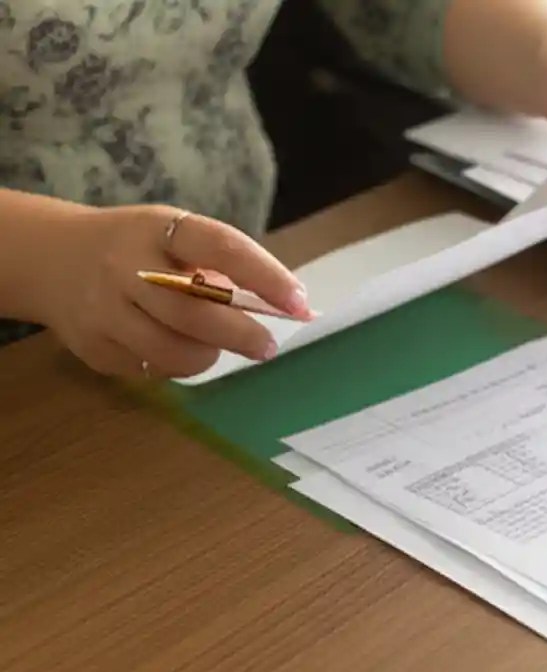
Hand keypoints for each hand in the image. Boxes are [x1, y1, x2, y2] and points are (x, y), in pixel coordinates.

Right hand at [38, 205, 310, 378]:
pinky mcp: (93, 348)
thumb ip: (221, 265)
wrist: (50, 258)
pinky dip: (175, 365)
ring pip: (171, 351)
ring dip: (208, 356)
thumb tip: (284, 305)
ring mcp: (103, 310)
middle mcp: (125, 266)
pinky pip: (150, 369)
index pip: (220, 247)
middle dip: (240, 334)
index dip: (265, 276)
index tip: (299, 301)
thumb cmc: (137, 247)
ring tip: (219, 347)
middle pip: (192, 311)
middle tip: (268, 346)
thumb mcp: (174, 235)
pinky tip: (174, 348)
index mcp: (157, 228)